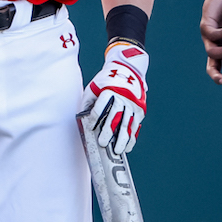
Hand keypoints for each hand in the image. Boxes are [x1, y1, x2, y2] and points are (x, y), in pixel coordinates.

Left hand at [82, 42, 148, 156]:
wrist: (128, 70)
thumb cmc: (106, 80)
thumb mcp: (94, 86)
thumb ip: (87, 102)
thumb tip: (81, 119)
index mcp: (109, 91)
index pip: (100, 108)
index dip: (94, 119)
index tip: (90, 129)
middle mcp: (123, 98)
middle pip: (115, 117)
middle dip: (109, 131)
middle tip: (103, 144)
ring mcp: (133, 105)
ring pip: (127, 124)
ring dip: (122, 139)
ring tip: (117, 151)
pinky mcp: (140, 110)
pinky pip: (135, 126)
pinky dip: (131, 138)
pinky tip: (126, 147)